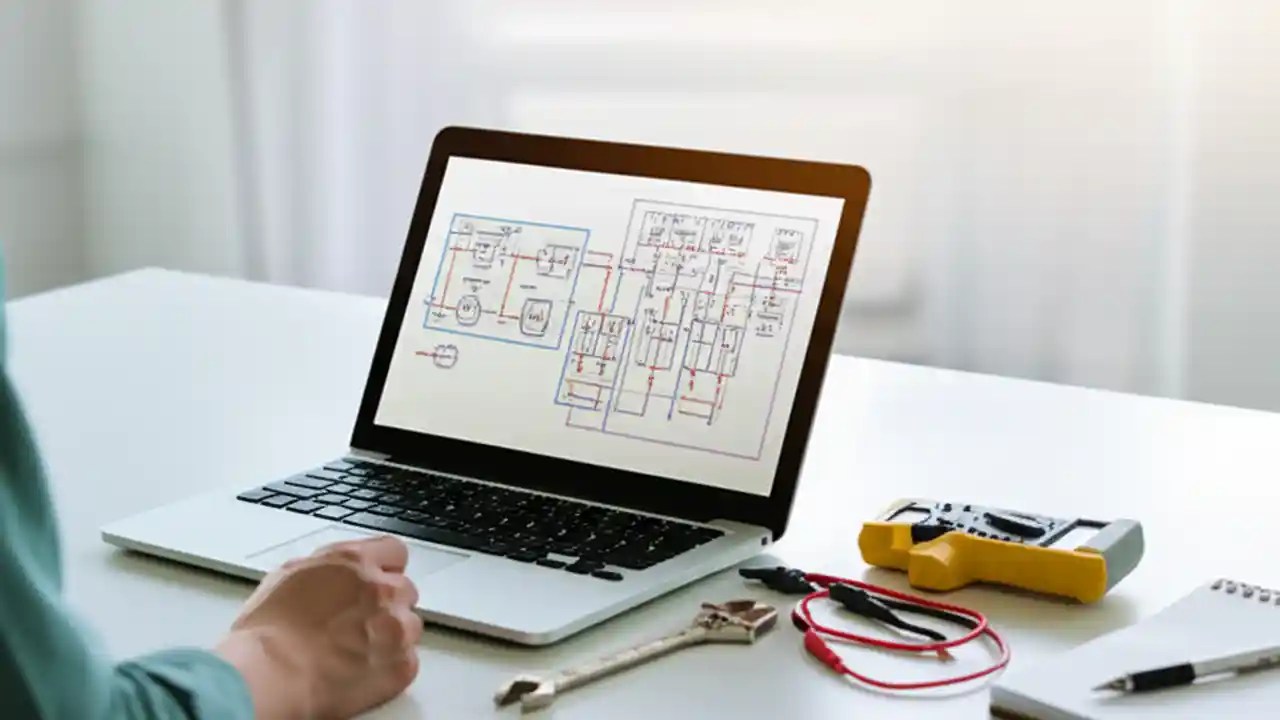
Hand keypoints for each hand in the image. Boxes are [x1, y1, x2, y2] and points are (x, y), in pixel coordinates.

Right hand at [216, 535, 422, 718]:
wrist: (271, 677)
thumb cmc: (268, 634)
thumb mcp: (288, 577)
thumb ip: (326, 569)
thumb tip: (333, 572)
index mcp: (355, 562)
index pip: (393, 551)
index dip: (384, 568)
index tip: (379, 579)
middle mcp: (383, 590)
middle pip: (404, 590)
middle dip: (386, 604)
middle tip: (360, 622)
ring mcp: (397, 628)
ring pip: (409, 626)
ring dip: (391, 636)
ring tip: (357, 651)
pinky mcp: (402, 665)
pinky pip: (407, 661)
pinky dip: (390, 668)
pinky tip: (362, 671)